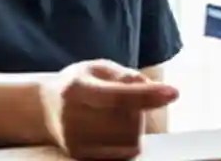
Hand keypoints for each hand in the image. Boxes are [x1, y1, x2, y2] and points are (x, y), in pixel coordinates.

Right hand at [39, 59, 178, 159]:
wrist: (47, 109)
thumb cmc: (79, 84)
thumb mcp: (97, 68)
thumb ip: (124, 75)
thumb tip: (152, 89)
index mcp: (75, 88)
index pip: (116, 95)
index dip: (146, 95)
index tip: (173, 92)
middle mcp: (71, 117)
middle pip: (127, 120)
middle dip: (139, 109)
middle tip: (128, 99)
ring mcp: (75, 141)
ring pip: (128, 140)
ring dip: (135, 126)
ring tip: (118, 114)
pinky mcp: (81, 156)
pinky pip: (123, 153)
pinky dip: (129, 140)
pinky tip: (115, 128)